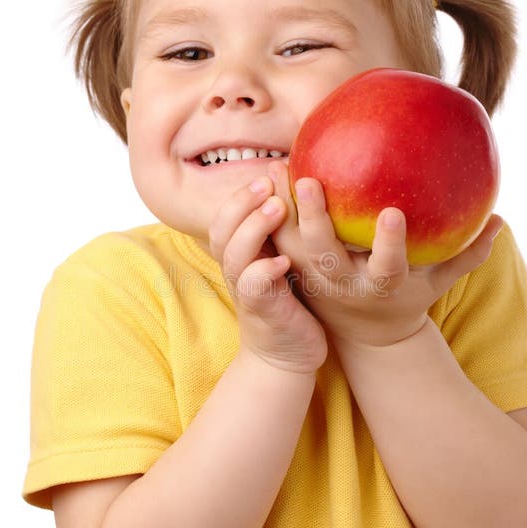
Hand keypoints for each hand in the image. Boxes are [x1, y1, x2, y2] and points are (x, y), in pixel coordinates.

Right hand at [208, 175, 327, 372]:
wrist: (289, 355)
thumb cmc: (293, 301)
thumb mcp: (285, 259)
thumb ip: (285, 231)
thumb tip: (304, 183)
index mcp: (242, 254)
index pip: (227, 216)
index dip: (241, 194)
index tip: (267, 172)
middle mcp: (238, 270)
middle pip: (222, 229)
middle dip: (242, 202)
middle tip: (268, 181)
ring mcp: (247, 292)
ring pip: (234, 255)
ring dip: (253, 228)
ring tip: (276, 208)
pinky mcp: (263, 313)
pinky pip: (253, 288)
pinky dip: (263, 271)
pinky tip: (283, 261)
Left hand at [267, 160, 502, 348]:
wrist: (367, 334)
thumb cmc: (409, 296)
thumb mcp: (438, 283)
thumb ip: (467, 253)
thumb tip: (500, 219)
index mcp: (380, 287)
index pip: (387, 267)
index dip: (389, 244)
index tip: (393, 213)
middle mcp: (344, 285)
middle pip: (326, 255)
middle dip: (316, 219)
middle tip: (309, 180)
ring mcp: (315, 280)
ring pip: (292, 247)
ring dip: (281, 212)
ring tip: (273, 170)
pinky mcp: (296, 272)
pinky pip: (279, 241)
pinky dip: (272, 214)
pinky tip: (267, 175)